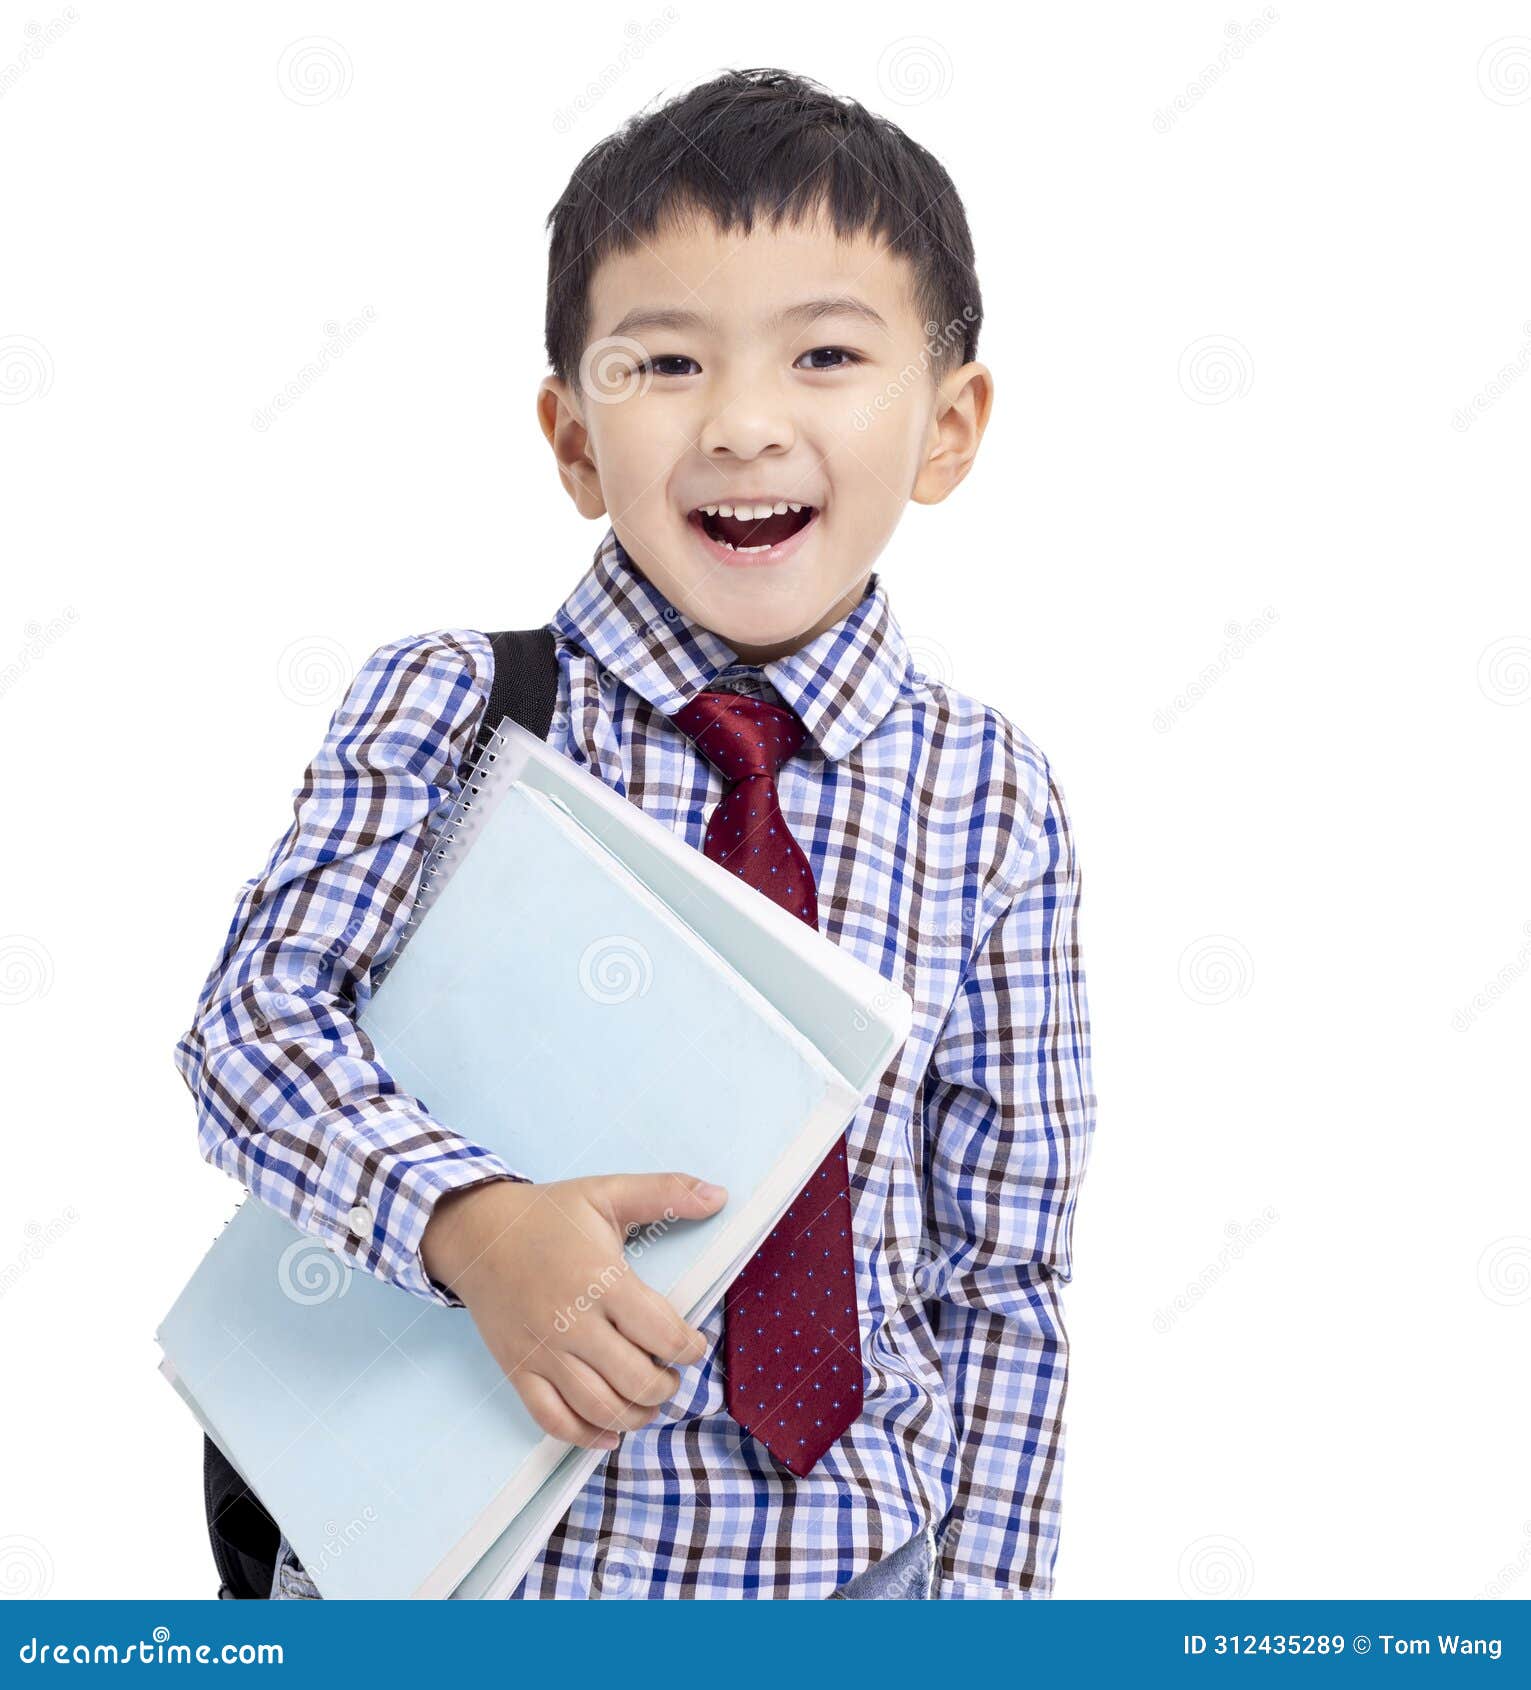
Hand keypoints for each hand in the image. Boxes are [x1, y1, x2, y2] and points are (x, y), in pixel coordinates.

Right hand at [420, 1172, 726, 1449]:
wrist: (476, 1232)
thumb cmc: (548, 1214)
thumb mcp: (607, 1192)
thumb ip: (666, 1192)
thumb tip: (720, 1195)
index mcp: (600, 1279)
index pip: (661, 1333)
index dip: (689, 1348)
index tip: (694, 1345)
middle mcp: (572, 1322)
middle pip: (635, 1379)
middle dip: (666, 1386)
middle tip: (672, 1376)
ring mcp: (542, 1351)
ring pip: (598, 1407)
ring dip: (635, 1416)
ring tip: (648, 1403)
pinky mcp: (518, 1370)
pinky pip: (552, 1420)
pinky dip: (584, 1436)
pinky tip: (608, 1432)